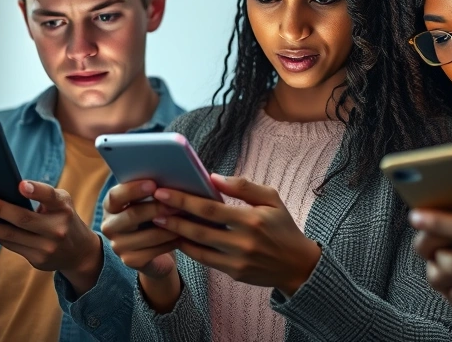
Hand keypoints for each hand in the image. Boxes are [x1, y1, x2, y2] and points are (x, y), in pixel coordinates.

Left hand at [0, 181, 102, 293]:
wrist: (79, 252)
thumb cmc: (63, 217)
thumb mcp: (60, 203)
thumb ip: (41, 196)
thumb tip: (4, 189)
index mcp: (64, 208)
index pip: (51, 196)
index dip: (36, 190)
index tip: (20, 185)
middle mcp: (58, 228)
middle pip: (23, 219)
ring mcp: (48, 247)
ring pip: (11, 236)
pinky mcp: (38, 261)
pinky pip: (11, 245)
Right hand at [101, 180, 181, 312]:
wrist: (152, 251)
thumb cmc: (152, 216)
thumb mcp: (148, 201)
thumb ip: (152, 189)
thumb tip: (170, 175)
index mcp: (110, 206)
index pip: (115, 196)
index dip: (133, 189)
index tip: (154, 184)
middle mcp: (109, 226)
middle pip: (132, 215)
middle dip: (157, 208)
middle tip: (178, 204)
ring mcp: (118, 245)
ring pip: (147, 235)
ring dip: (170, 226)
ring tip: (186, 218)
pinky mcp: (130, 261)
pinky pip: (153, 251)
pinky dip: (170, 242)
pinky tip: (182, 236)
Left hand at [153, 174, 320, 296]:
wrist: (298, 265)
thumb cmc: (283, 227)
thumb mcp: (271, 199)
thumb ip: (243, 187)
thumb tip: (213, 177)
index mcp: (252, 219)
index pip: (210, 208)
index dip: (184, 200)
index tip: (164, 191)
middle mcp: (243, 242)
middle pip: (198, 229)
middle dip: (173, 217)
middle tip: (153, 206)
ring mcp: (237, 260)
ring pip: (198, 247)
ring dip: (176, 234)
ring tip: (159, 221)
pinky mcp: (234, 273)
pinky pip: (205, 260)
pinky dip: (189, 248)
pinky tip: (178, 237)